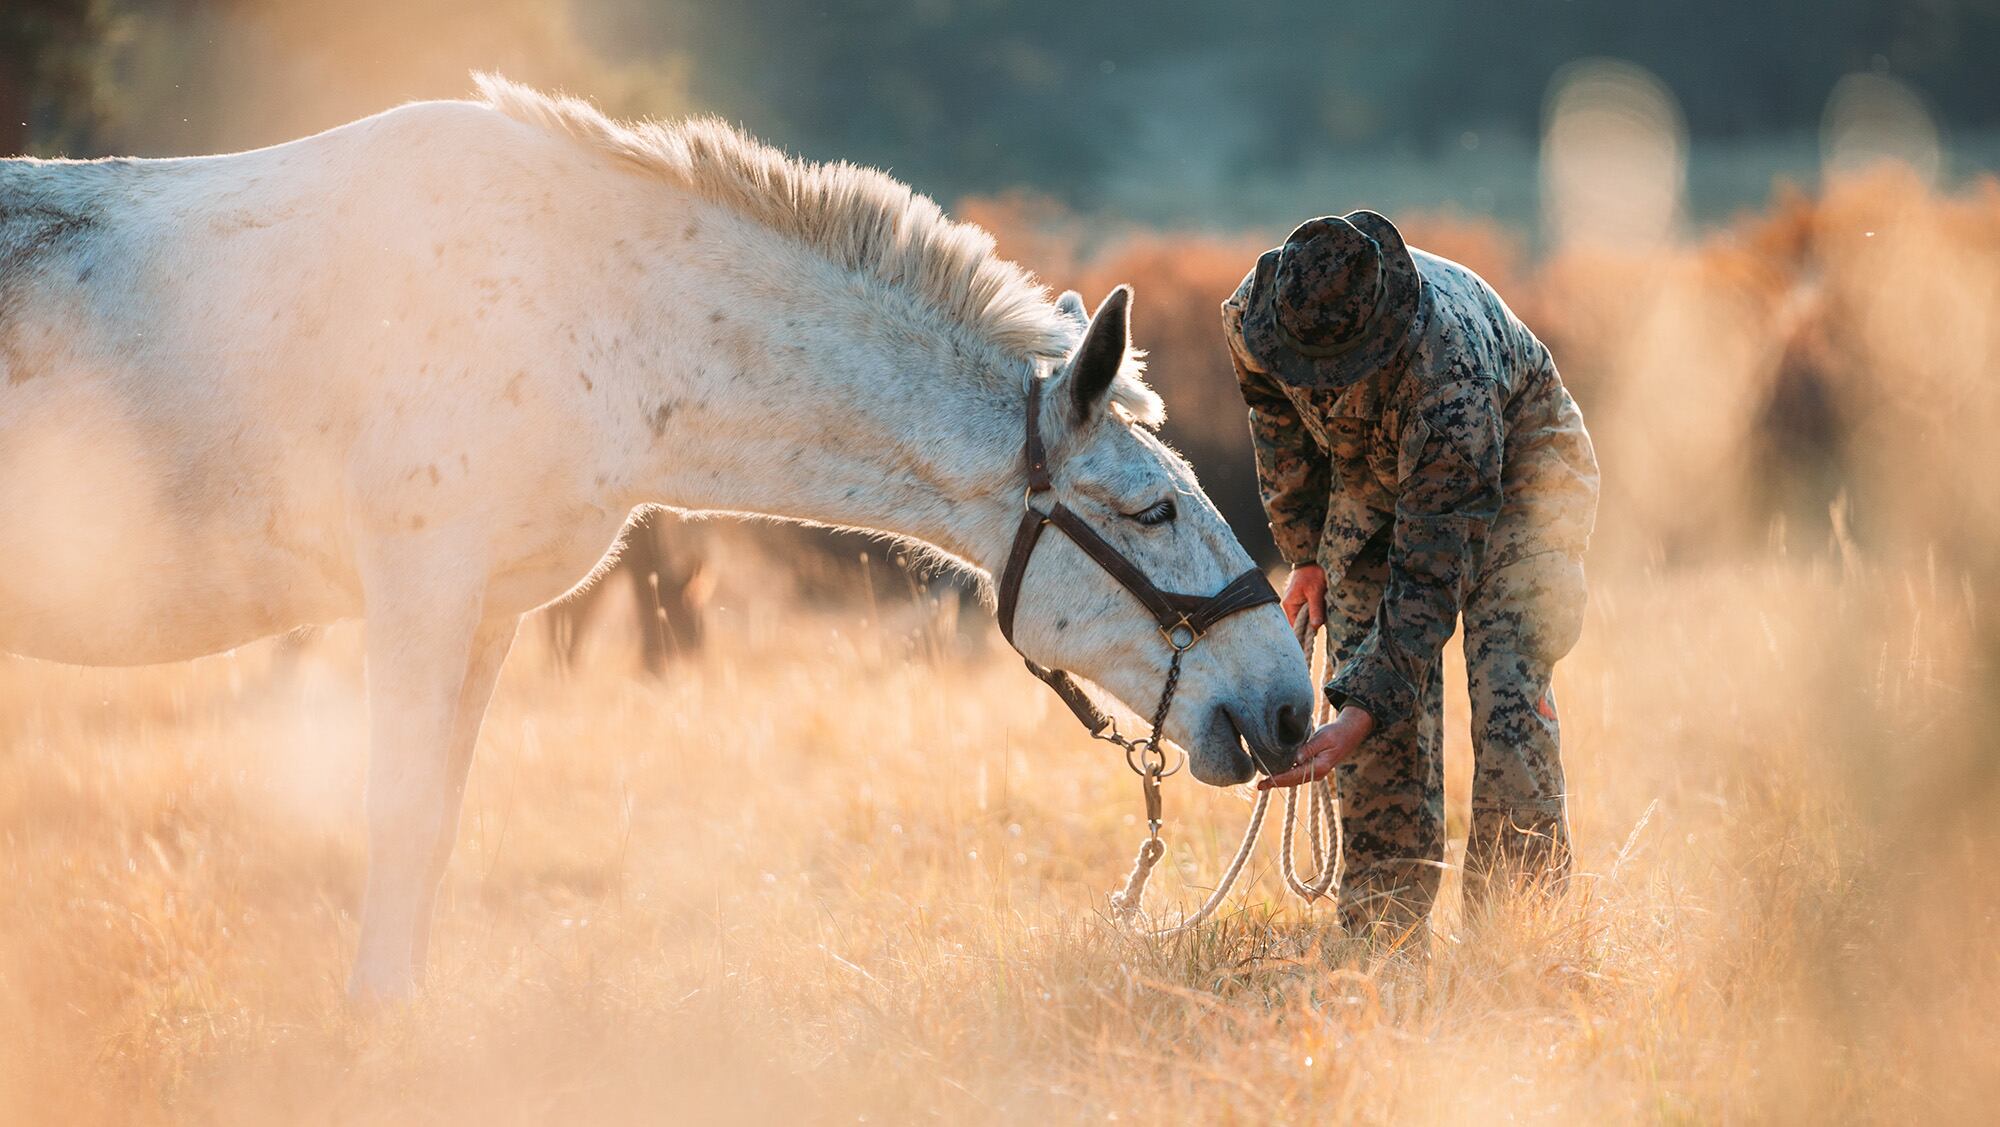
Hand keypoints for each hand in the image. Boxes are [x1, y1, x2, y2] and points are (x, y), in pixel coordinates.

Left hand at [1258, 705, 1374, 788]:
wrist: (1349, 734)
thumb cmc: (1336, 734)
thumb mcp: (1322, 738)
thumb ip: (1309, 748)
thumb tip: (1295, 759)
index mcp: (1319, 767)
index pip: (1294, 776)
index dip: (1278, 780)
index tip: (1265, 783)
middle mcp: (1317, 773)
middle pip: (1292, 781)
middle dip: (1276, 783)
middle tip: (1259, 786)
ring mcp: (1316, 772)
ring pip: (1295, 779)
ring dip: (1280, 780)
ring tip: (1264, 782)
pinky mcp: (1314, 768)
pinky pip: (1298, 774)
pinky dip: (1287, 774)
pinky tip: (1277, 772)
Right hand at [1281, 564, 1326, 639]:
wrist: (1314, 559)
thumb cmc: (1312, 573)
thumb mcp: (1315, 592)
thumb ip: (1315, 609)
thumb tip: (1316, 626)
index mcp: (1290, 604)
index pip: (1295, 627)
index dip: (1304, 634)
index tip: (1315, 638)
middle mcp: (1292, 605)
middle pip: (1302, 623)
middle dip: (1313, 624)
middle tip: (1323, 622)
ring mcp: (1298, 602)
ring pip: (1308, 617)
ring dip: (1317, 617)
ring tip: (1325, 612)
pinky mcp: (1305, 600)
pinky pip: (1311, 610)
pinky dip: (1319, 611)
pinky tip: (1324, 606)